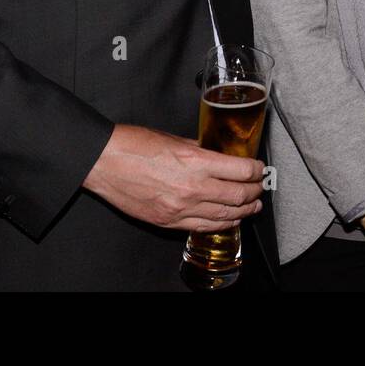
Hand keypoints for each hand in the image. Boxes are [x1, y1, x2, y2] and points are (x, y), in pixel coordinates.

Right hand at [82, 123, 264, 232]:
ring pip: (224, 216)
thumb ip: (199, 148)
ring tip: (252, 207)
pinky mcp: (168, 222)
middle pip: (238, 196)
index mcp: (196, 161)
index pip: (241, 170)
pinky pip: (202, 227)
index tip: (259, 168)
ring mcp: (180, 208)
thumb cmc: (134, 145)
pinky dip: (221, 224)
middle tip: (259, 188)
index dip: (256, 170)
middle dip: (254, 192)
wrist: (105, 163)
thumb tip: (216, 153)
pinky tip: (228, 219)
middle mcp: (192, 188)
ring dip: (243, 211)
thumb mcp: (175, 138)